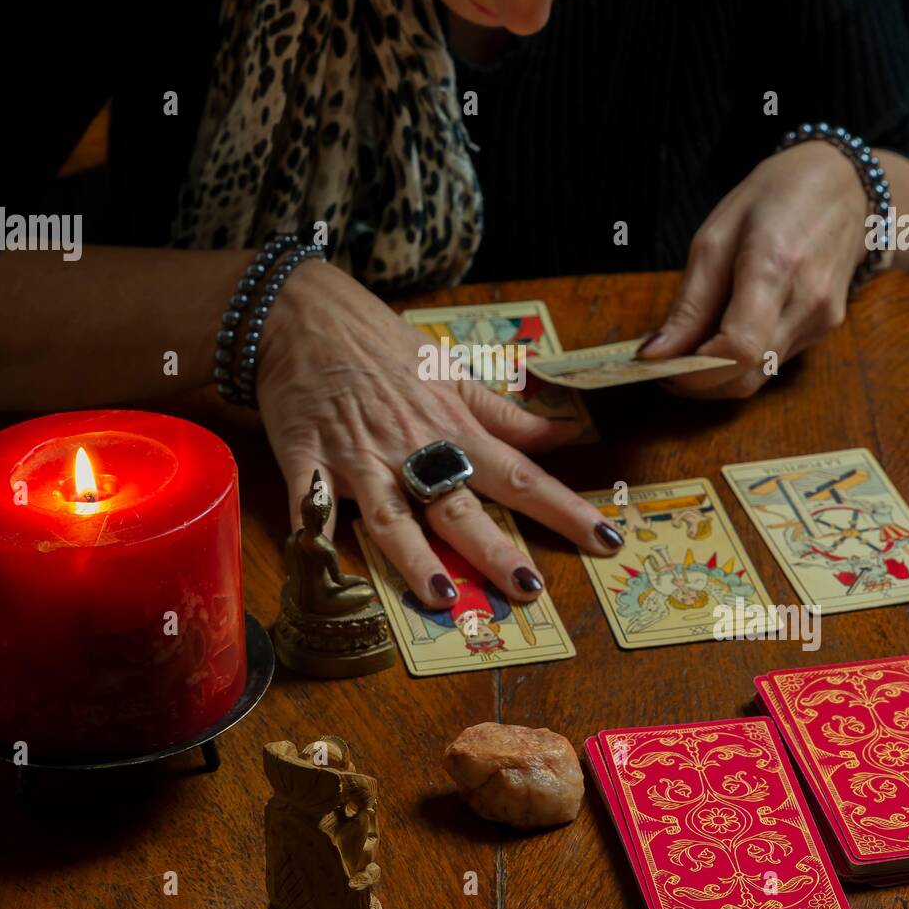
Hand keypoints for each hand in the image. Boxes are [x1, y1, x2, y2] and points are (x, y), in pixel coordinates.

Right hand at [255, 259, 624, 608]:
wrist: (304, 313)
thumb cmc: (382, 343)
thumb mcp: (451, 371)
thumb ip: (506, 414)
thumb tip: (566, 433)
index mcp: (452, 426)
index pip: (520, 473)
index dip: (564, 508)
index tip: (605, 537)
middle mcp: (411, 447)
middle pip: (459, 505)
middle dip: (495, 548)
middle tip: (529, 588)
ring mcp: (358, 457)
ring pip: (390, 516)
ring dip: (413, 557)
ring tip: (440, 595)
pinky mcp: (306, 459)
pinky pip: (311, 503)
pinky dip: (314, 533)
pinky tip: (323, 566)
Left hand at [637, 142, 871, 397]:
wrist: (844, 185)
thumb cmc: (775, 198)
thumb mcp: (716, 237)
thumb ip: (689, 303)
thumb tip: (655, 353)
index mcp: (775, 267)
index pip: (738, 349)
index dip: (693, 371)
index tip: (657, 365)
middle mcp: (807, 303)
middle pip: (745, 376)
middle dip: (696, 382)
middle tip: (660, 364)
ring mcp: (822, 320)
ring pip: (758, 376)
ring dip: (716, 374)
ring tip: (688, 345)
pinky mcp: (825, 329)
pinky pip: (773, 361)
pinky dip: (740, 360)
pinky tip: (723, 333)